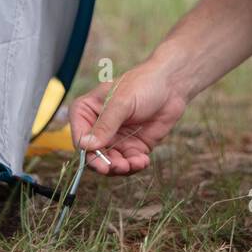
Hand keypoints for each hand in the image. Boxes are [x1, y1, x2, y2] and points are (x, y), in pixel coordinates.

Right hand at [69, 63, 187, 175]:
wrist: (171, 84)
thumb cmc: (144, 84)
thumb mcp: (122, 102)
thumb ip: (105, 124)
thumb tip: (86, 145)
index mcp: (88, 110)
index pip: (79, 135)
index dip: (86, 151)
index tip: (97, 160)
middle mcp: (99, 127)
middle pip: (94, 154)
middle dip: (105, 163)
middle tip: (117, 167)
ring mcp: (116, 138)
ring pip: (111, 162)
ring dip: (120, 167)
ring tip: (133, 163)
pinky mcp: (133, 146)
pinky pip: (129, 162)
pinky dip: (134, 165)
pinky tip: (143, 160)